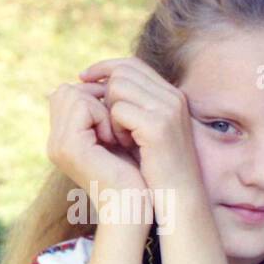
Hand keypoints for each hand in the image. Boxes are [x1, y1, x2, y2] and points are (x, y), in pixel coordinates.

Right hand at [46, 79, 149, 205]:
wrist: (136, 208)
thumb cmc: (136, 177)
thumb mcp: (119, 140)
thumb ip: (105, 117)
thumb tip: (104, 84)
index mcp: (64, 140)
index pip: (68, 94)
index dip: (97, 98)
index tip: (119, 124)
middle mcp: (55, 142)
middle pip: (67, 90)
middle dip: (98, 100)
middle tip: (118, 129)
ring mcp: (58, 144)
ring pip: (73, 93)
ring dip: (102, 108)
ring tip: (117, 137)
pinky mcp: (69, 145)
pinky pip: (81, 105)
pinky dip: (104, 116)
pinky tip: (116, 140)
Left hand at [77, 57, 204, 201]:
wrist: (179, 199)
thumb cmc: (160, 171)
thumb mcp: (146, 132)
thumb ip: (132, 106)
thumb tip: (97, 84)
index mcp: (172, 96)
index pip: (132, 65)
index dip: (105, 68)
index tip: (84, 80)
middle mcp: (173, 97)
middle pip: (122, 72)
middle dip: (104, 94)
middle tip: (106, 122)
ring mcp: (168, 110)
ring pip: (117, 87)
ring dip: (109, 111)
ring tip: (119, 136)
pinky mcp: (158, 126)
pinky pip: (119, 110)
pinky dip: (114, 127)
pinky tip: (125, 145)